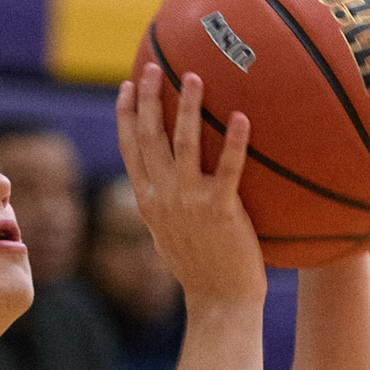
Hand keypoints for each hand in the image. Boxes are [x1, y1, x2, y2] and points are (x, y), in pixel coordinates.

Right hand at [113, 62, 264, 308]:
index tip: (128, 87)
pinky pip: (228, 167)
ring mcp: (189, 202)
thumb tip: (161, 187)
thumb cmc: (199, 271)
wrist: (218, 302)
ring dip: (187, 107)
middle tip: (155, 67)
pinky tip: (241, 116)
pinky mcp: (219, 209)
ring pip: (184, 143)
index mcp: (148, 202)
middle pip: (149, 137)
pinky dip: (235, 140)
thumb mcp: (168, 236)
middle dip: (149, 98)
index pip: (130, 149)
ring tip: (195, 77)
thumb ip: (163, 207)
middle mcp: (162, 197)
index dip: (127, 115)